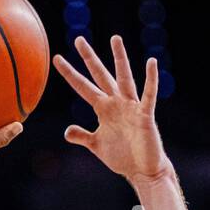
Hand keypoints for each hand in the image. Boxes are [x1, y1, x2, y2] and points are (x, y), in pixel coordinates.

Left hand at [52, 34, 171, 184]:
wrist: (142, 170)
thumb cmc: (123, 156)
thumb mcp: (97, 145)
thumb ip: (82, 136)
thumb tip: (66, 132)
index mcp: (104, 109)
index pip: (83, 87)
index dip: (70, 74)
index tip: (57, 59)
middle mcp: (116, 103)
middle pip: (100, 76)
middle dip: (89, 59)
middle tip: (78, 40)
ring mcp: (131, 107)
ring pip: (124, 78)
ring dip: (120, 59)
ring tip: (115, 39)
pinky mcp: (145, 115)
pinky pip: (148, 94)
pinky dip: (151, 79)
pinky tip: (152, 62)